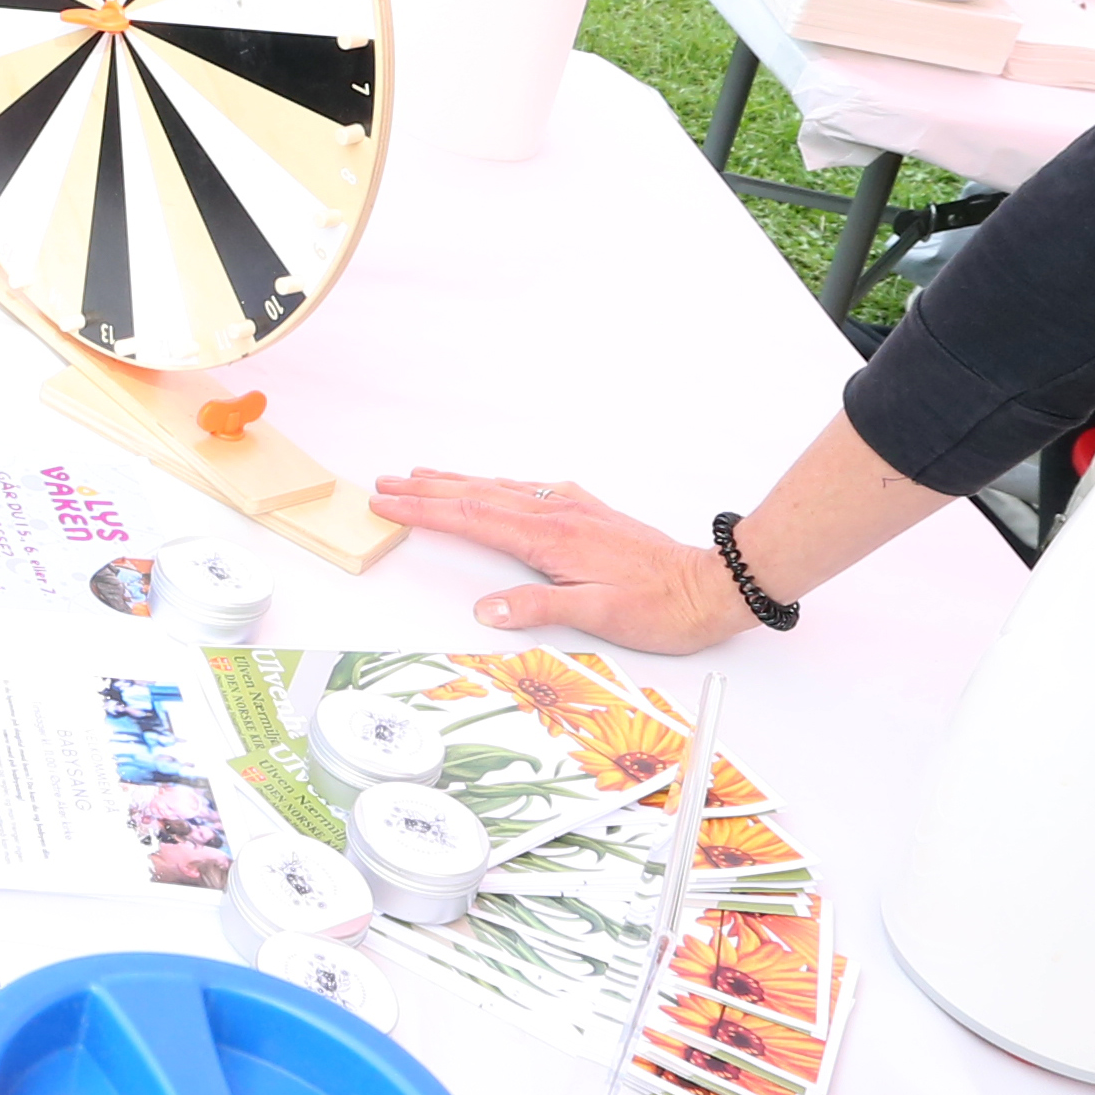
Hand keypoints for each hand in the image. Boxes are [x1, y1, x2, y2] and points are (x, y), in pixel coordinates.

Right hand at [356, 470, 746, 653]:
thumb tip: (485, 609)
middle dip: (426, 490)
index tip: (386, 503)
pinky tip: (493, 485)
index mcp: (551, 538)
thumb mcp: (597, 617)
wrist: (709, 587)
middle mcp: (558, 515)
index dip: (423, 512)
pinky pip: (528, 490)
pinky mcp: (589, 513)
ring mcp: (574, 510)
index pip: (471, 518)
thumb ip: (538, 609)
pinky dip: (496, 485)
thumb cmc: (660, 608)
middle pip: (477, 495)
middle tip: (385, 482)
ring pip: (500, 489)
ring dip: (456, 483)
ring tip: (422, 476)